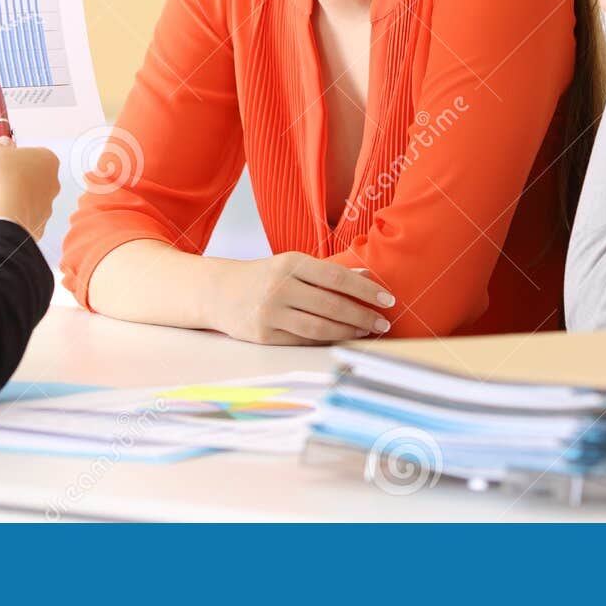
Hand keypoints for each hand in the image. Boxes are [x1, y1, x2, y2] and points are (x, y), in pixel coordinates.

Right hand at [0, 140, 60, 238]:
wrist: (2, 215)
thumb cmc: (0, 179)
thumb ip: (1, 145)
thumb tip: (5, 145)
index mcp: (48, 159)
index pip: (35, 154)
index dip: (17, 157)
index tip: (4, 160)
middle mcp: (53, 182)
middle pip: (35, 176)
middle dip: (19, 177)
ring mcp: (48, 204)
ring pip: (31, 197)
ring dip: (17, 196)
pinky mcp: (40, 224)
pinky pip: (25, 215)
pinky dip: (15, 214)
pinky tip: (2, 212)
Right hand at [210, 252, 394, 344]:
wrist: (218, 292)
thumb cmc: (263, 276)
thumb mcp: (291, 264)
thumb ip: (327, 272)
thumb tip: (368, 276)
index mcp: (290, 263)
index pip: (336, 277)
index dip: (365, 290)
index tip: (387, 299)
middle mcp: (280, 287)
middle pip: (331, 305)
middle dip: (362, 316)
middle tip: (382, 322)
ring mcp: (270, 313)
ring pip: (319, 327)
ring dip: (347, 332)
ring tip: (365, 332)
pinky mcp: (264, 336)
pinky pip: (303, 341)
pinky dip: (326, 341)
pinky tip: (341, 339)